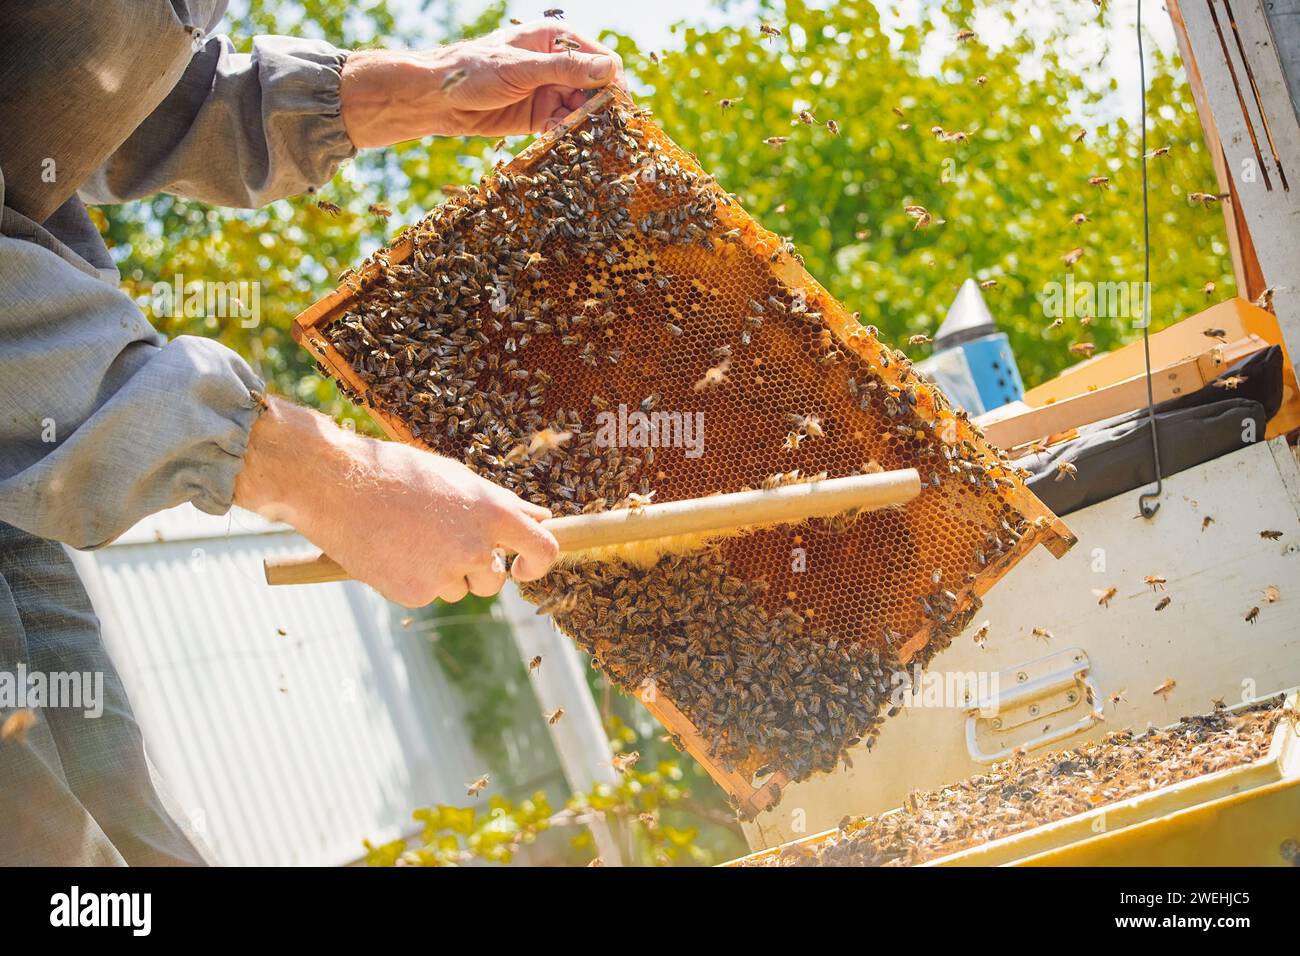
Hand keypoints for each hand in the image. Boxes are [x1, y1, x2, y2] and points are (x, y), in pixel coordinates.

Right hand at [235, 398, 559, 606]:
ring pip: (458, 589)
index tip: (522, 567)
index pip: (543, 549)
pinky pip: (426, 595)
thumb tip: (542, 517)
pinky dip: (411, 580)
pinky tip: (390, 552)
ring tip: (408, 538)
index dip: (537, 564)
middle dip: (476, 570)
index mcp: (493, 512)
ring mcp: (446, 573)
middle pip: (495, 580)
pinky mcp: (415, 594)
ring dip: (441, 573)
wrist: (337, 483)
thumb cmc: (398, 473)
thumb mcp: (458, 478)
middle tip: (440, 542)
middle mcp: (476, 546)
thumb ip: (503, 503)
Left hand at [341, 20, 625, 145]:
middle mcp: (556, 64)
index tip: (618, 109)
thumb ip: (564, 69)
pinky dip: (567, 137)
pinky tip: (564, 146)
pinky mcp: (539, 117)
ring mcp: (549, 91)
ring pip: (581, 111)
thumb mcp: (521, 68)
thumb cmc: (473, 71)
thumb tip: (609, 70)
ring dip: (584, 127)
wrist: (436, 99)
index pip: (601, 60)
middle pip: (595, 88)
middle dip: (600, 110)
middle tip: (602, 132)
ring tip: (581, 141)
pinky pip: (563, 128)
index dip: (612, 83)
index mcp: (555, 40)